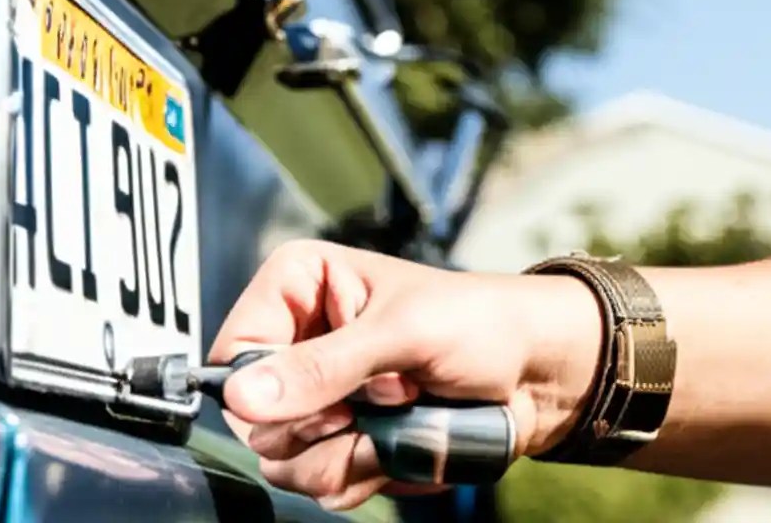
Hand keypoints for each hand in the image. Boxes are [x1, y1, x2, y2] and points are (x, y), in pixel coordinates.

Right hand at [209, 240, 602, 509]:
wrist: (537, 372)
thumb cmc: (480, 323)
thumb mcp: (402, 335)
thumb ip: (323, 367)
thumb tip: (245, 396)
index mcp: (297, 288)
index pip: (233, 356)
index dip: (268, 394)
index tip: (332, 400)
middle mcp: (297, 342)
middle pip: (255, 421)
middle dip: (323, 429)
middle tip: (381, 404)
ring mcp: (318, 397)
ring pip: (287, 461)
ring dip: (350, 455)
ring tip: (401, 419)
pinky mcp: (341, 438)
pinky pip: (322, 483)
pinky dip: (366, 473)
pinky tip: (401, 442)